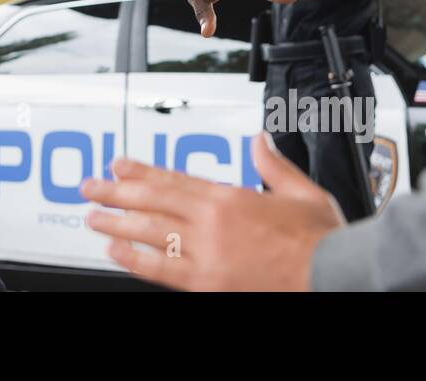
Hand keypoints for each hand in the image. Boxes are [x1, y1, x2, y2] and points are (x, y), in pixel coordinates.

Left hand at [80, 133, 345, 290]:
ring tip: (93, 217)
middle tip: (90, 187)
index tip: (118, 165)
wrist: (335, 277)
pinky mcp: (208, 285)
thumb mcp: (302, 192)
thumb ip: (273, 165)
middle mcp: (212, 224)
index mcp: (231, 198)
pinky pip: (162, 270)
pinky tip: (116, 251)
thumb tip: (259, 141)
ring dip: (116, 223)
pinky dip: (135, 260)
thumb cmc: (322, 242)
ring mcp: (207, 255)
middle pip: (152, 202)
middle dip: (116, 193)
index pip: (173, 179)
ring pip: (150, 234)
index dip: (140, 172)